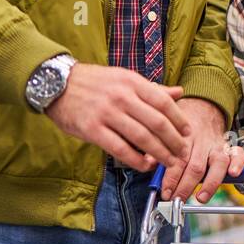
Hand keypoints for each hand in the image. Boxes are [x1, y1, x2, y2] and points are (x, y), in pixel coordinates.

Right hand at [45, 62, 190, 171]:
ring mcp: (107, 113)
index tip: (188, 133)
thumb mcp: (125, 78)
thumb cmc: (94, 82)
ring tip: (169, 162)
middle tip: (182, 152)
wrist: (56, 83)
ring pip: (141, 137)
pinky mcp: (92, 129)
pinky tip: (145, 165)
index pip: (164, 103)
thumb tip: (179, 92)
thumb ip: (152, 89)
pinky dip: (135, 159)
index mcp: (132, 82)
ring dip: (159, 153)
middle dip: (174, 141)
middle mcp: (122, 97)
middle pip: (156, 122)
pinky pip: (119, 148)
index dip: (179, 120)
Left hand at [159, 97, 232, 202]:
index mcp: (184, 137)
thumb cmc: (180, 124)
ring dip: (210, 182)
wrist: (202, 106)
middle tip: (178, 200)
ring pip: (218, 163)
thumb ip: (156, 145)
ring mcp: (217, 144)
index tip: (166, 192)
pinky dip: (238, 164)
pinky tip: (233, 174)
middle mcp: (202, 141)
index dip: (171, 178)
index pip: (177, 160)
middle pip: (196, 165)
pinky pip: (238, 154)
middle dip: (186, 186)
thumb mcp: (165, 129)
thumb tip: (148, 163)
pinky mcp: (229, 146)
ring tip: (201, 197)